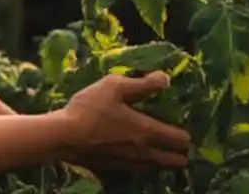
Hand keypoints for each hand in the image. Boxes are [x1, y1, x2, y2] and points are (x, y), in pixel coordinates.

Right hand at [59, 71, 190, 172]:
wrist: (63, 137)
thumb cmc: (90, 108)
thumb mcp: (115, 86)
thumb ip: (143, 84)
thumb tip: (166, 78)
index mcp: (147, 131)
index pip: (180, 140)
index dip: (186, 133)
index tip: (183, 124)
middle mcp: (144, 152)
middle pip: (175, 160)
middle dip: (180, 152)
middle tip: (177, 140)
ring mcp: (130, 163)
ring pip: (158, 167)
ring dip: (163, 159)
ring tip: (161, 148)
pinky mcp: (117, 169)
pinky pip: (141, 169)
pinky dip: (146, 163)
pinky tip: (138, 153)